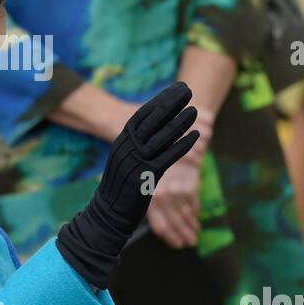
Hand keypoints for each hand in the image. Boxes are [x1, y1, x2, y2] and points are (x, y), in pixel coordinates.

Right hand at [56, 82, 200, 289]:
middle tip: (187, 90)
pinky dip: (182, 146)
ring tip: (194, 111)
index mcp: (122, 141)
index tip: (175, 90)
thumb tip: (152, 130)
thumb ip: (135, 144)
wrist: (108, 214)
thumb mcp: (124, 159)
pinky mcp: (145, 177)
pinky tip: (195, 138)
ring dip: (180, 122)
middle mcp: (127, 147)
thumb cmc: (119, 186)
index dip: (161, 101)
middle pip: (152, 120)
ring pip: (161, 137)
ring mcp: (136, 161)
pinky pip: (167, 158)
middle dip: (171, 104)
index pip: (142, 115)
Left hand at [147, 159, 200, 248]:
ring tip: (195, 236)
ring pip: (186, 217)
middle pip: (175, 224)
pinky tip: (196, 219)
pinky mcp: (190, 187)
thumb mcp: (148, 184)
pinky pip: (194, 206)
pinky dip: (195, 214)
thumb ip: (153, 203)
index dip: (170, 238)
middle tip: (190, 243)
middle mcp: (163, 198)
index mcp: (149, 199)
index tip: (177, 245)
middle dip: (183, 236)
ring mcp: (177, 193)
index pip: (160, 226)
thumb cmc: (154, 165)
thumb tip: (161, 225)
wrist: (168, 143)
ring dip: (191, 229)